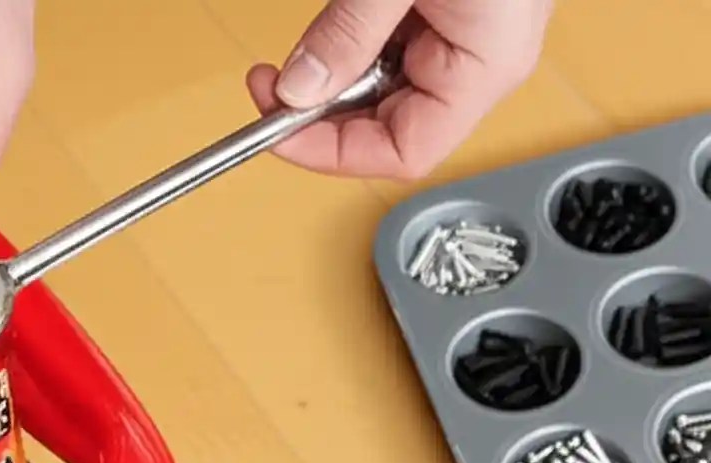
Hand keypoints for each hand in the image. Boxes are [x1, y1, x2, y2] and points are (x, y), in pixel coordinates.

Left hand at [246, 0, 554, 179]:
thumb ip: (348, 32)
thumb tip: (296, 90)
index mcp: (486, 65)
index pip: (404, 151)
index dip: (333, 153)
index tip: (277, 129)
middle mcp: (478, 61)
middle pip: (388, 127)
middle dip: (322, 114)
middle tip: (269, 85)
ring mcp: (463, 35)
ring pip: (381, 89)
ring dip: (331, 76)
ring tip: (295, 49)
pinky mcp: (445, 11)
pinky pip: (388, 48)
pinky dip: (350, 44)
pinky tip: (334, 19)